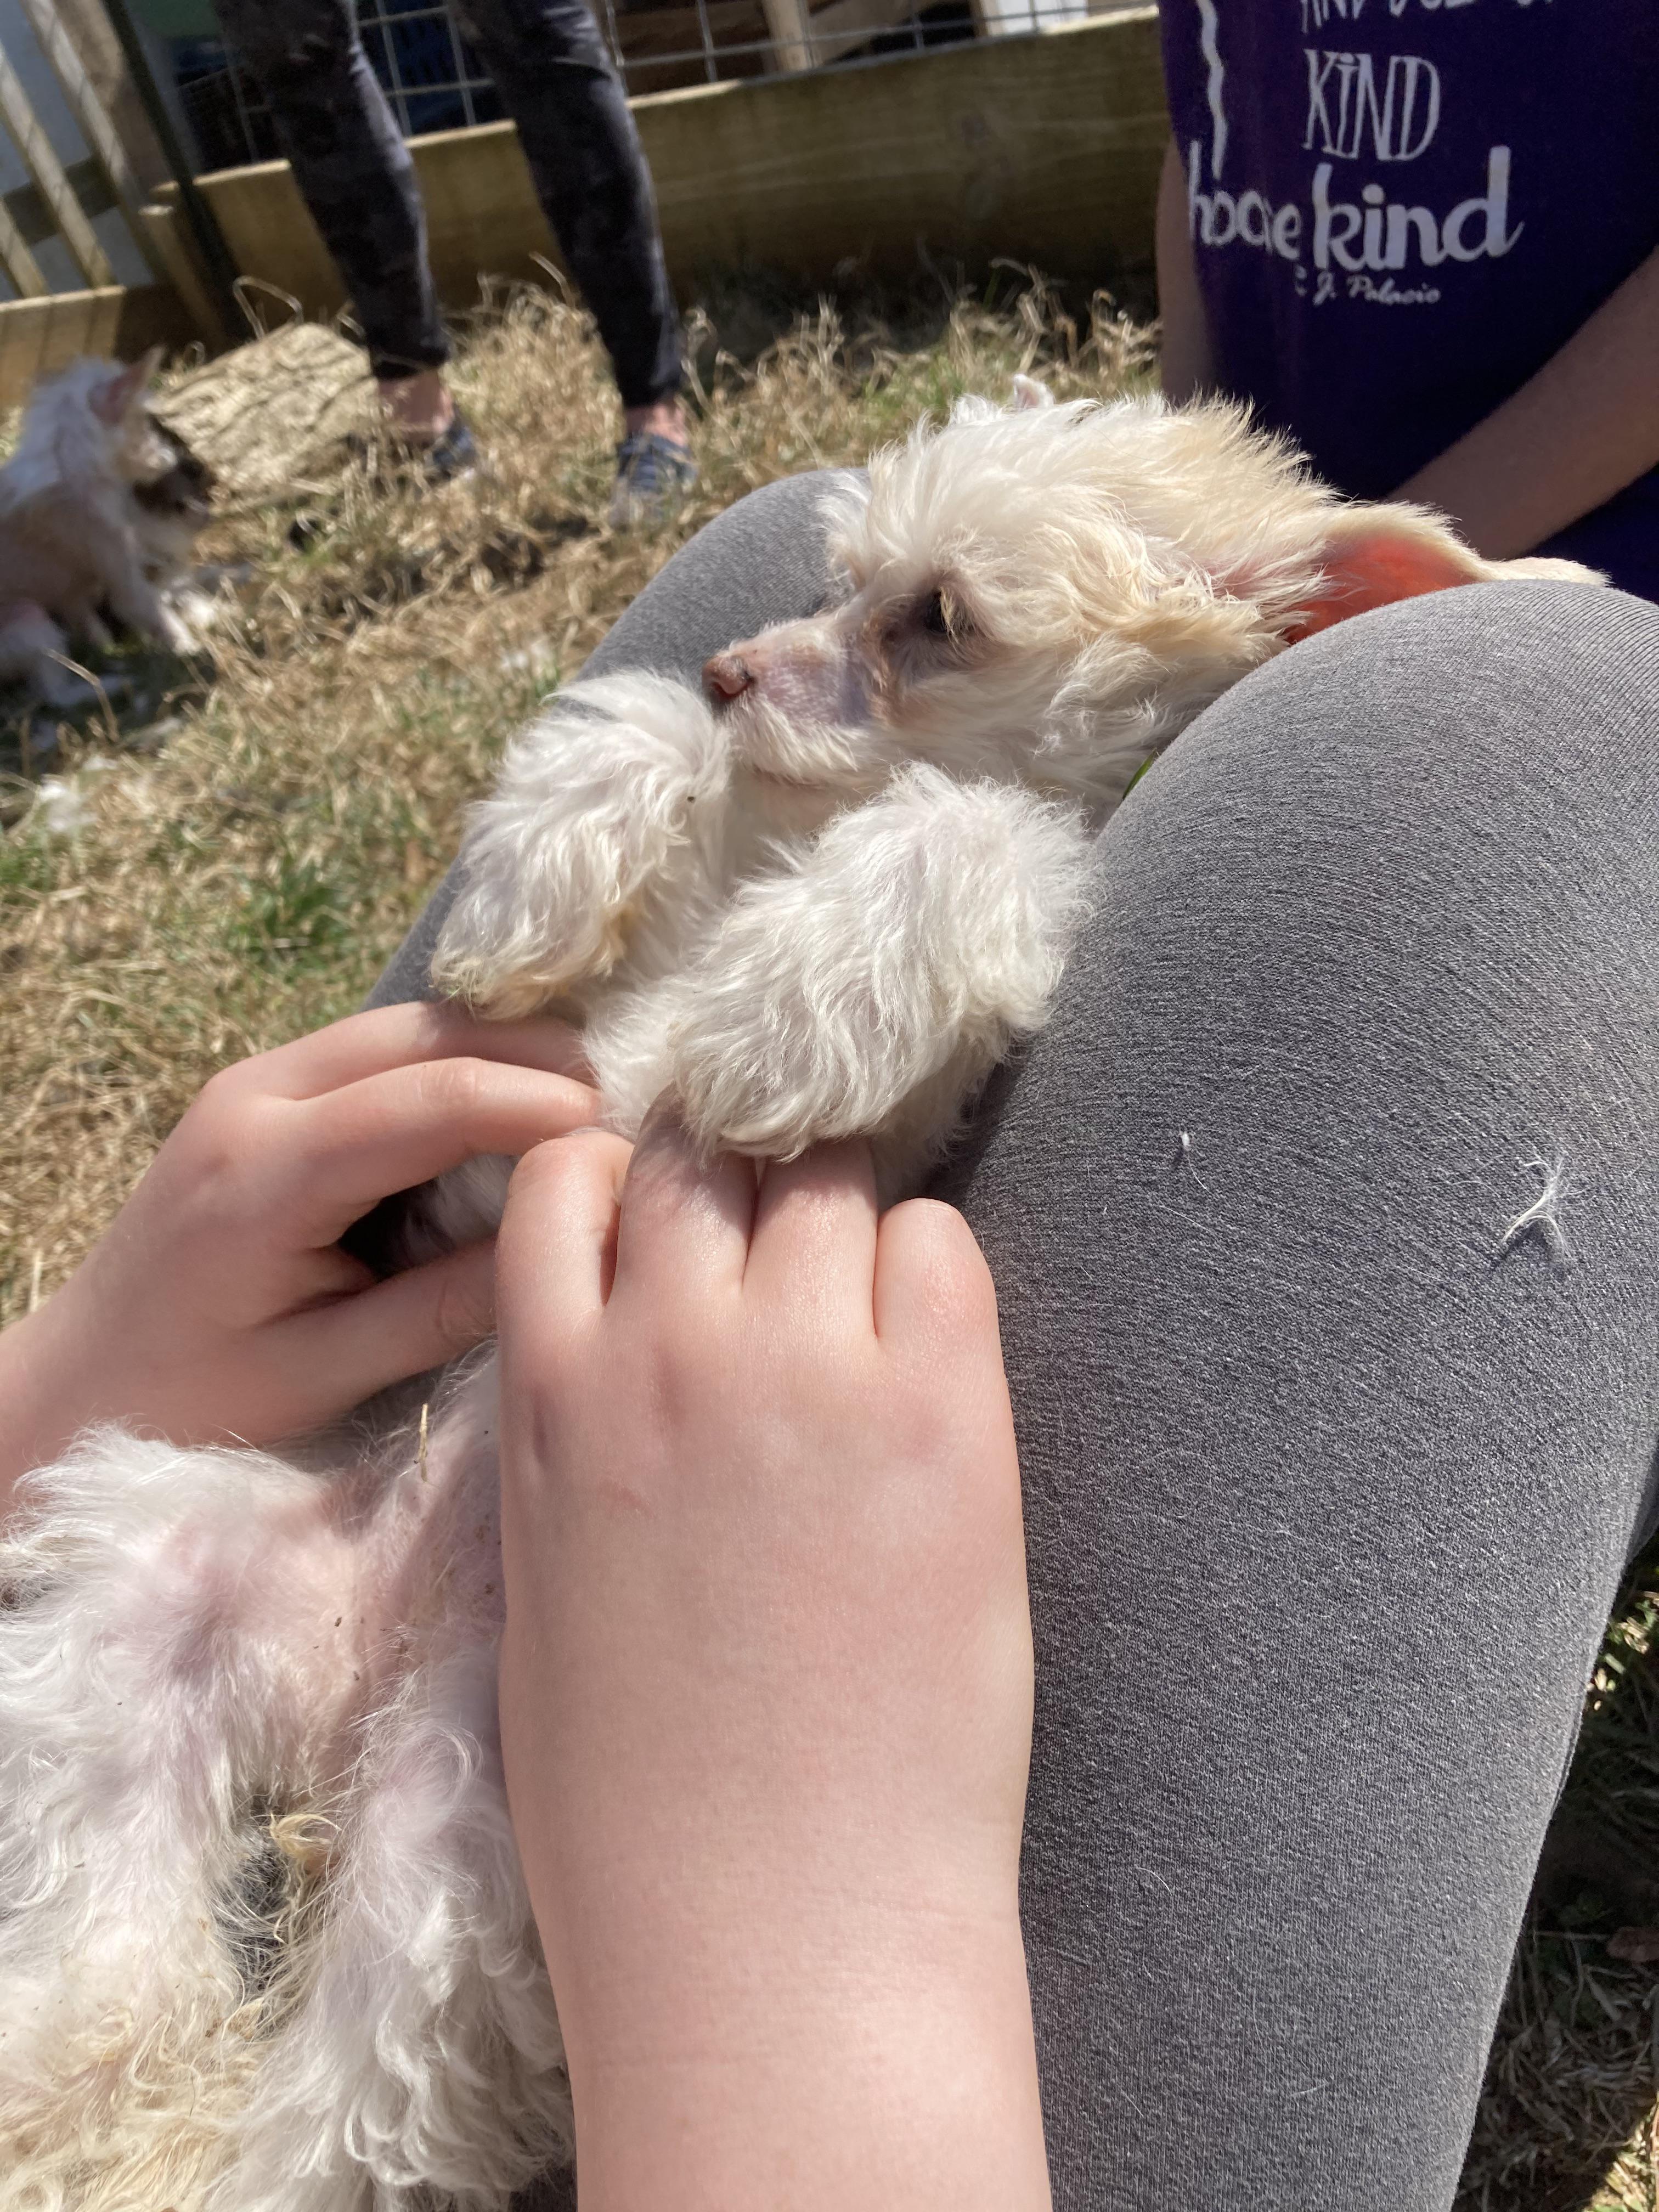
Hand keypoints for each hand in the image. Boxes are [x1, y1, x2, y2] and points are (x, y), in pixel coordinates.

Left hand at [0, 1002, 597, 1509]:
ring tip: (583, 1109)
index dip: (536, 1105)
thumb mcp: (323, 1372)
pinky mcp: (267, 1087)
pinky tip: (511, 1110)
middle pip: (424, 1033)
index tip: (619, 1134)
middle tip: (622, 1112)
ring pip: (407, 1024)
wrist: (83, 1377)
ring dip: (501, 1051)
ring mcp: (254, 1080)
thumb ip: (440, 1311)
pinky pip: (382, 1047)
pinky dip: (458, 1063)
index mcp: (262, 1173)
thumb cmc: (196, 1395)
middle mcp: (252, 1098)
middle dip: (533, 1055)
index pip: (428, 1103)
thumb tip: (565, 1246)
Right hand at [496, 1121, 1048, 2211]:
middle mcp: (666, 1349)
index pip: (568, 1179)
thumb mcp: (544, 1583)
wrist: (768, 1925)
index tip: (670, 1225)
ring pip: (828, 1181)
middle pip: (706, 1159)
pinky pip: (939, 1244)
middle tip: (786, 1264)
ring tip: (867, 1309)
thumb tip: (629, 1347)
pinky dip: (931, 1269)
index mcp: (548, 1395)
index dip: (629, 1183)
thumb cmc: (634, 1798)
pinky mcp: (939, 1413)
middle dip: (741, 1189)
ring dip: (843, 1221)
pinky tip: (930, 1354)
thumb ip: (575, 1435)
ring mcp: (804, 1371)